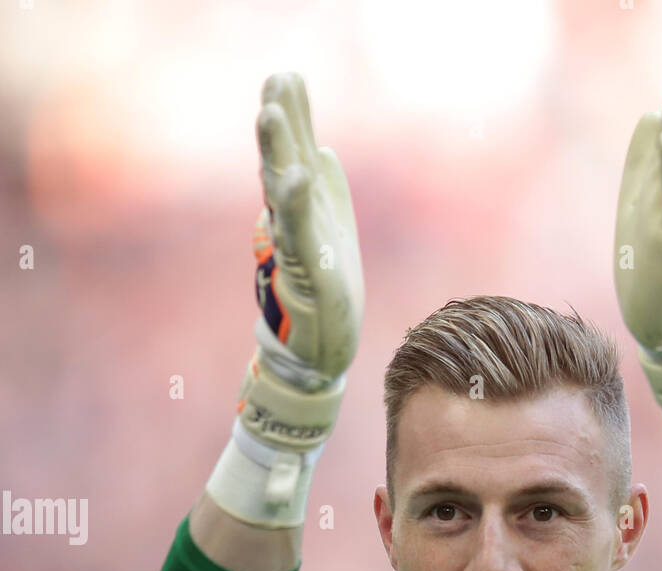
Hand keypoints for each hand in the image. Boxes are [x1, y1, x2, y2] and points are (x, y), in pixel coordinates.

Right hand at [254, 71, 364, 381]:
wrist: (321, 344)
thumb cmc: (324, 287)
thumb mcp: (331, 229)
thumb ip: (324, 189)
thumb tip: (324, 150)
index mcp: (303, 203)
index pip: (295, 149)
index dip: (293, 113)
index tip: (288, 74)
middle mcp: (292, 217)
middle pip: (282, 159)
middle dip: (279, 121)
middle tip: (275, 80)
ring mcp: (294, 241)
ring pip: (280, 188)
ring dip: (276, 151)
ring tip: (270, 114)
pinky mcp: (305, 268)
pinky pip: (299, 230)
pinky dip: (297, 203)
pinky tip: (299, 176)